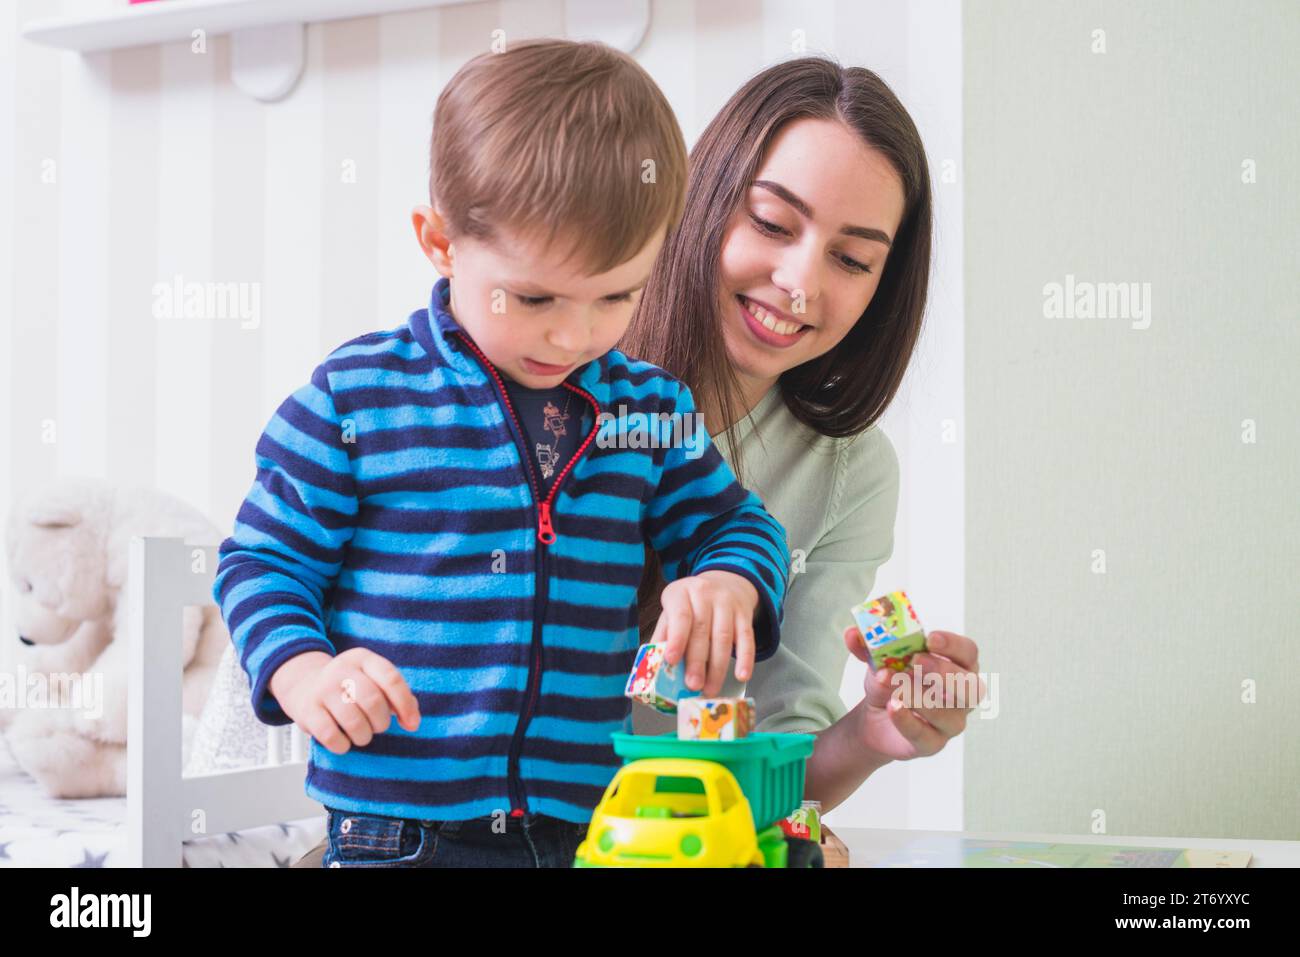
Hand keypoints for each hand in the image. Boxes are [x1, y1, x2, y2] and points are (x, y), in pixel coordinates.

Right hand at [269, 648, 420, 754]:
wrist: (304, 685)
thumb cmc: (350, 688)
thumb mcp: (374, 681)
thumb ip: (397, 696)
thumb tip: (412, 720)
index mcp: (363, 658)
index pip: (391, 679)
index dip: (405, 705)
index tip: (412, 725)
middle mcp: (341, 669)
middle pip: (373, 701)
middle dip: (382, 722)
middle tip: (378, 726)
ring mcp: (322, 689)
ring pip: (354, 722)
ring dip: (364, 736)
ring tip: (362, 734)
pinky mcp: (307, 710)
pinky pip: (332, 736)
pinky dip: (343, 745)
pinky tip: (343, 740)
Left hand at [652, 570, 758, 696]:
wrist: (723, 582)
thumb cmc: (691, 604)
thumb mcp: (672, 610)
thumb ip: (664, 634)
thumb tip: (653, 665)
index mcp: (680, 593)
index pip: (680, 616)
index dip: (676, 639)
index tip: (672, 661)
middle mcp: (705, 594)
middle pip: (702, 631)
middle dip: (697, 662)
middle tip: (693, 685)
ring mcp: (727, 602)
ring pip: (724, 637)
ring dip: (718, 667)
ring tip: (711, 689)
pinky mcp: (744, 613)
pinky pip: (747, 637)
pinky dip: (745, 659)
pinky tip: (742, 676)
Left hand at [844, 626, 983, 761]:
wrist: (876, 717)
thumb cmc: (890, 682)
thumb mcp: (879, 660)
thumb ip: (867, 646)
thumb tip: (852, 634)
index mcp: (957, 666)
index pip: (968, 653)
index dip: (953, 645)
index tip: (930, 638)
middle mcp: (962, 695)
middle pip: (968, 684)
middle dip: (941, 671)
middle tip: (915, 661)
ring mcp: (951, 722)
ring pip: (948, 713)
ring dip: (921, 697)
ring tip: (897, 688)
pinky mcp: (933, 743)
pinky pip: (924, 734)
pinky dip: (907, 720)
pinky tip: (893, 707)